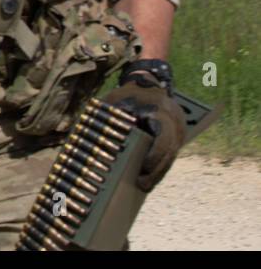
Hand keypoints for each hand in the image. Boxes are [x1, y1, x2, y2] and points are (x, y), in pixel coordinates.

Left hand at [102, 75, 186, 191]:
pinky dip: (159, 166)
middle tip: (141, 185)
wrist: (148, 83)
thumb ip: (109, 117)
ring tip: (144, 186)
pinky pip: (169, 154)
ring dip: (158, 173)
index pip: (164, 138)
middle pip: (170, 152)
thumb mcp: (117, 100)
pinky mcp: (176, 137)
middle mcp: (175, 123)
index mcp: (162, 113)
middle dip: (156, 171)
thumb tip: (90, 137)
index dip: (155, 155)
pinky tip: (149, 178)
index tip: (144, 168)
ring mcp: (178, 130)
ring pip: (171, 156)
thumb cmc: (128, 93)